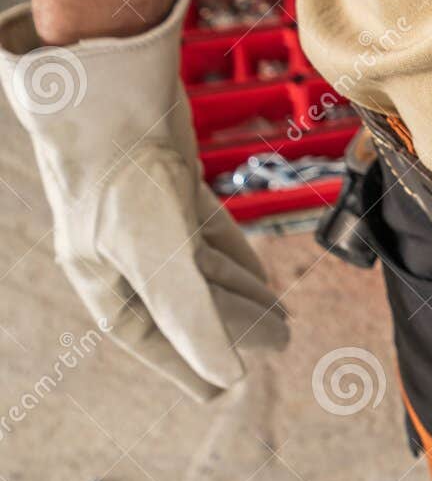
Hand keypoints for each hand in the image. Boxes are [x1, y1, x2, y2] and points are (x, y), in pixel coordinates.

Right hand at [0, 0, 286, 399]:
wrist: (112, 87)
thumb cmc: (120, 176)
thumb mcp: (160, 260)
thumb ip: (194, 320)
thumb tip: (227, 377)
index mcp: (99, 273)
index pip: (145, 334)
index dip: (182, 365)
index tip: (218, 393)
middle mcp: (119, 246)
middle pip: (182, 301)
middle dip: (231, 327)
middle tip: (278, 346)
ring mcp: (145, 213)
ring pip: (200, 268)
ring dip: (241, 295)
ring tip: (283, 321)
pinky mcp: (170, 182)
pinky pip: (206, 233)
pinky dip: (235, 256)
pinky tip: (263, 278)